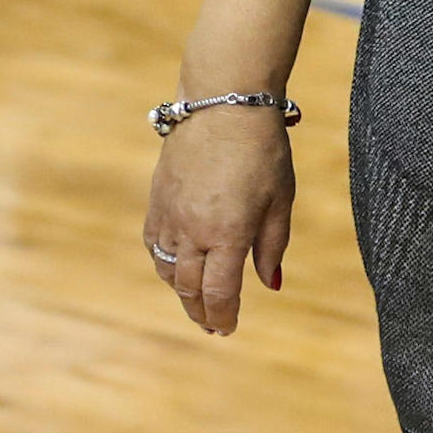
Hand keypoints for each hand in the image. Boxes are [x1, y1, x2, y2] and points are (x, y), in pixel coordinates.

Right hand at [145, 103, 296, 333]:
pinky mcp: (157, 197)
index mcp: (228, 233)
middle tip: (213, 326)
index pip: (218, 294)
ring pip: (166, 268)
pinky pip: (153, 242)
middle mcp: (193, 229)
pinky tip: (176, 264)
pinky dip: (163, 261)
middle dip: (201, 312)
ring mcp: (170, 212)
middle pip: (188, 288)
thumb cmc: (262, 151)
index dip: (223, 318)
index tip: (229, 330)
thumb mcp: (280, 201)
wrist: (223, 103)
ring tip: (195, 300)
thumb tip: (270, 284)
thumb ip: (272, 247)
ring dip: (180, 291)